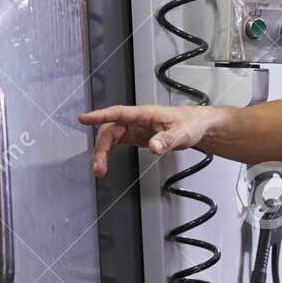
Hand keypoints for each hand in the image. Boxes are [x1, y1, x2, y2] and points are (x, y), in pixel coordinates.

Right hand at [77, 104, 213, 176]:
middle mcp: (136, 120)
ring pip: (110, 137)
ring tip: (100, 170)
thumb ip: (167, 140)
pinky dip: (108, 153)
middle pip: (109, 129)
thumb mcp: (182, 133)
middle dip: (100, 147)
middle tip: (99, 167)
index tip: (84, 118)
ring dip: (102, 152)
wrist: (197, 126)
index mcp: (144, 114)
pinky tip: (105, 164)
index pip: (118, 113)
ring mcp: (134, 128)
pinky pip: (116, 142)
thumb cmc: (190, 124)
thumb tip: (153, 147)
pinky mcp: (136, 136)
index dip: (100, 115)